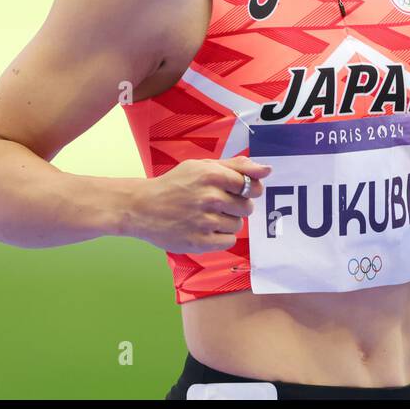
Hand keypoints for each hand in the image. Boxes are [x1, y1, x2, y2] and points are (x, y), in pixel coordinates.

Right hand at [130, 156, 270, 253]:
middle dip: (237, 206)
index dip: (246, 189)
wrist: (142, 207)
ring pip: (238, 225)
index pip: (250, 185)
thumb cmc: (175, 184)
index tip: (234, 191)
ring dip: (228, 222)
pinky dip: (221, 237)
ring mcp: (205, 221)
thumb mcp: (201, 167)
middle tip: (217, 204)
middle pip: (247, 207)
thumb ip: (236, 166)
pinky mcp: (200, 242)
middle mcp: (210, 197)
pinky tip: (205, 229)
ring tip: (207, 216)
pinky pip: (229, 241)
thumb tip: (267, 170)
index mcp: (212, 175)